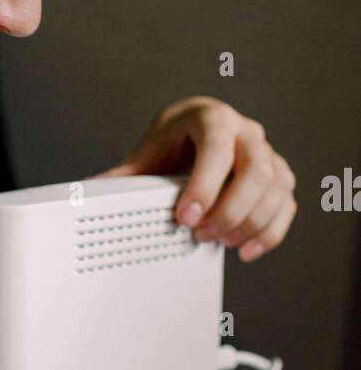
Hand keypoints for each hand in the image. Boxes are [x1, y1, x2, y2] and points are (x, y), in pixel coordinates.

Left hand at [98, 96, 296, 261]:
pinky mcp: (277, 178)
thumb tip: (82, 197)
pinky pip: (286, 205)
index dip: (205, 184)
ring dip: (250, 222)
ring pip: (276, 187)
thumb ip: (120, 179)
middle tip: (201, 234)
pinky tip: (245, 251)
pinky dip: (270, 232)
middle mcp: (244, 131)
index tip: (185, 217)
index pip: (217, 146)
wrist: (190, 140)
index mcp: (210, 118)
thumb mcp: (145, 156)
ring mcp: (266, 153)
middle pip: (256, 169)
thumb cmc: (170, 146)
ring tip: (219, 242)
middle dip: (229, 209)